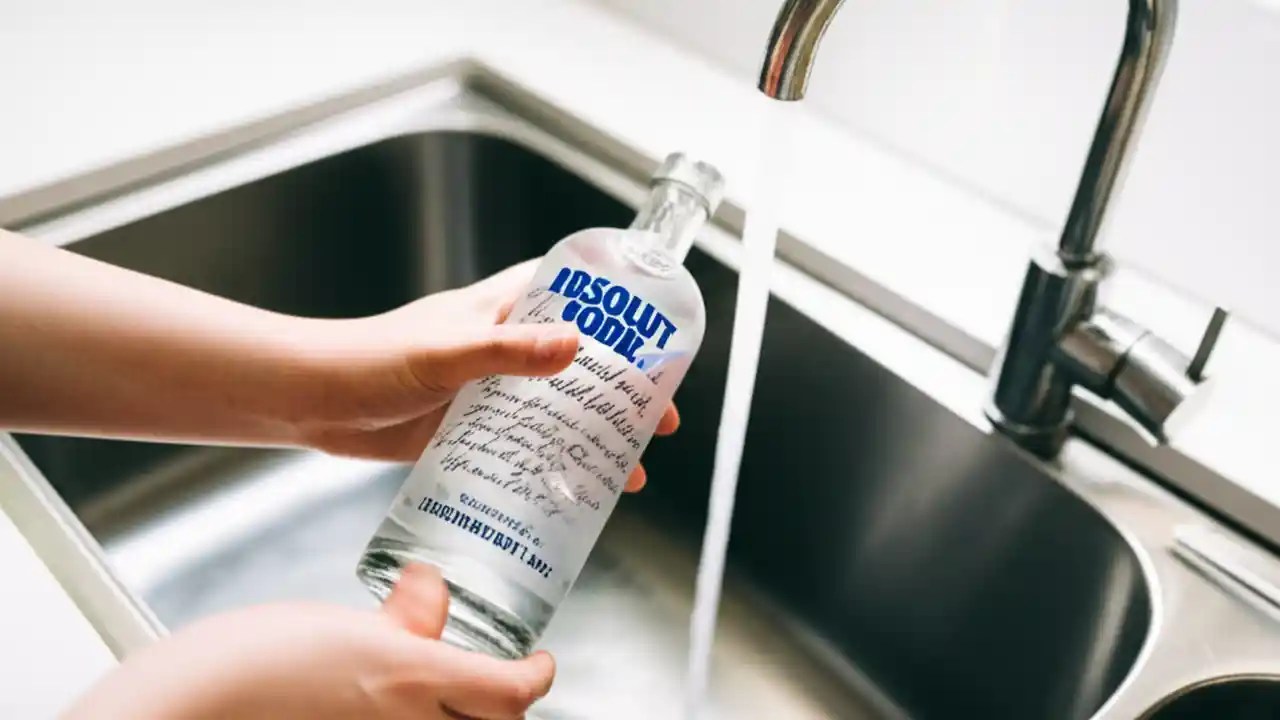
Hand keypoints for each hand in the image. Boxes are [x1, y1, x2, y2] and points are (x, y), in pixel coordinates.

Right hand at [63, 564, 553, 719]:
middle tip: (497, 679)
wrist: (192, 708)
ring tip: (443, 689)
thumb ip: (402, 619)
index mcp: (411, 679)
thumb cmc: (255, 662)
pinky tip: (393, 707)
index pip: (511, 693)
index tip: (539, 661)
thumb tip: (431, 593)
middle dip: (506, 706)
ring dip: (460, 714)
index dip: (536, 676)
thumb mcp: (344, 624)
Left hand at [287, 260, 679, 490]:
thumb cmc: (368, 360)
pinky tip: (573, 491)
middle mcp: (498, 347)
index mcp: (496, 308)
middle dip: (618, 388)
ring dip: (589, 434)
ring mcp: (483, 392)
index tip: (655, 330)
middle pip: (575, 362)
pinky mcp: (464, 432)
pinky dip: (548, 463)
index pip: (568, 292)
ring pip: (552, 410)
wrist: (309, 401)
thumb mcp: (444, 353)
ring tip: (631, 466)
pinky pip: (520, 446)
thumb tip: (576, 345)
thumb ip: (506, 350)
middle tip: (658, 417)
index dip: (614, 308)